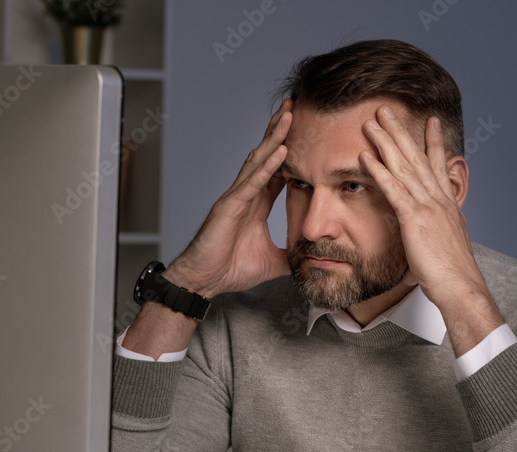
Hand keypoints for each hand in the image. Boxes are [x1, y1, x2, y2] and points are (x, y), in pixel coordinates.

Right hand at [166, 99, 292, 297]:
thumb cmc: (230, 269)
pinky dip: (267, 166)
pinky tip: (281, 150)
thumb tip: (312, 259)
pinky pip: (252, 182)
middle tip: (296, 105)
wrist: (204, 281)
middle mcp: (246, 194)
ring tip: (290, 115)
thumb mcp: (273, 261)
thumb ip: (291, 254)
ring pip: (259, 160)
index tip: (306, 132)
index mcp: (256, 203)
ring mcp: (237, 197)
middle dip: (281, 130)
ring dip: (275, 137)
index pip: (277, 170)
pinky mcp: (229, 206)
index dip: (290, 150)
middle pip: (266, 155)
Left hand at [359, 106, 503, 353]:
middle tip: (388, 110)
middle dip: (402, 131)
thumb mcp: (444, 249)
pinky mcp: (414, 218)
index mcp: (448, 205)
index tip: (430, 122)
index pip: (439, 166)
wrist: (460, 286)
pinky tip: (366, 155)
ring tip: (372, 121)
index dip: (433, 142)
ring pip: (404, 166)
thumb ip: (433, 240)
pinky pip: (393, 188)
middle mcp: (439, 199)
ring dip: (386, 142)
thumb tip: (426, 247)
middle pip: (418, 157)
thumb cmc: (452, 276)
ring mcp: (428, 206)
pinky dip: (378, 170)